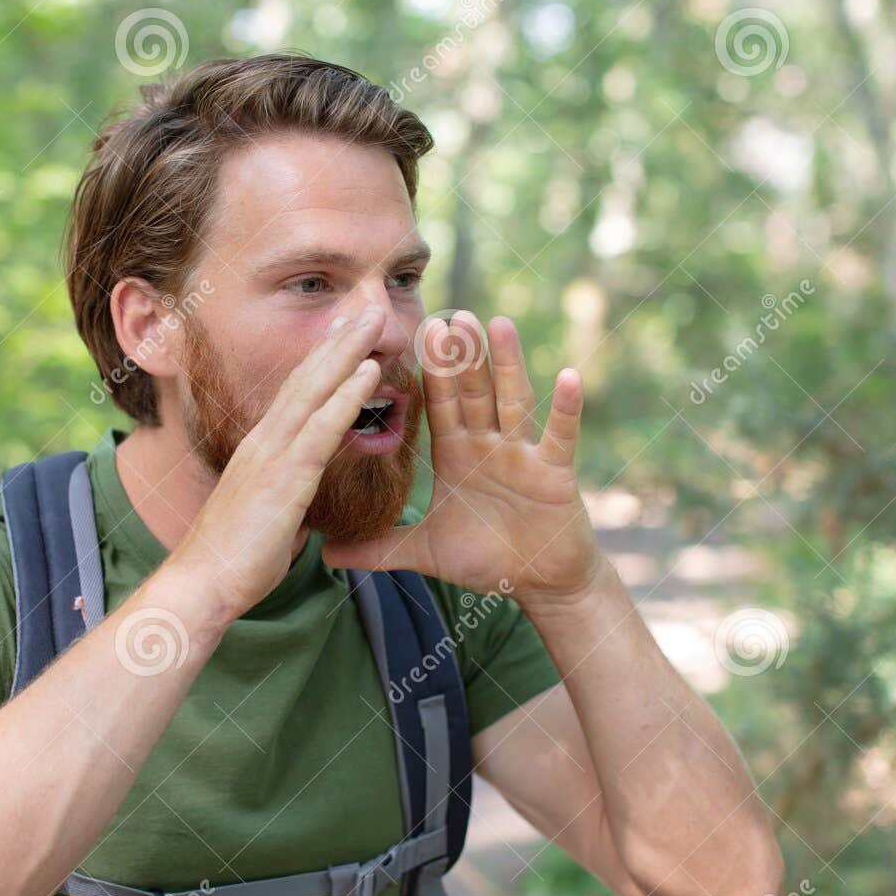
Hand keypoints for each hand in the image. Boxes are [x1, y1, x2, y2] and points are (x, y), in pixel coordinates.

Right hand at [164, 306, 386, 624]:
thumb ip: (285, 501)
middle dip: (338, 340)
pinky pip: (321, 429)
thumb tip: (298, 505)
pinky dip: (346, 396)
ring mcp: (272, 455)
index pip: (297, 395)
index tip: (347, 333)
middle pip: (306, 377)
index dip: (323, 361)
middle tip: (366, 304)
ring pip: (315, 390)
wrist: (200, 583)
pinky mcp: (284, 477)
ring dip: (347, 351)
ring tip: (374, 318)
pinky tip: (368, 372)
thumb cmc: (233, 560)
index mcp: (261, 450)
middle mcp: (264, 441)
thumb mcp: (268, 518)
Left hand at [321, 312, 603, 604]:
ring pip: (512, 401)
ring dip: (506, 364)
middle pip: (473, 392)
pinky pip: (560, 436)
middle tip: (450, 314)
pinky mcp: (555, 473)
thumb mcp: (425, 551)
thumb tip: (327, 554)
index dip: (430, 371)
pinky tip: (569, 376)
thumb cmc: (486, 559)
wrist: (538, 581)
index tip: (419, 332)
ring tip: (497, 323)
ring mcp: (523, 455)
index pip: (440, 405)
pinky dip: (565, 409)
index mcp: (457, 456)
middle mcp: (488, 446)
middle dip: (461, 356)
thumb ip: (379, 547)